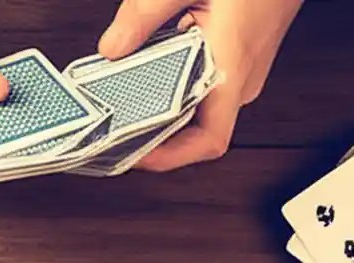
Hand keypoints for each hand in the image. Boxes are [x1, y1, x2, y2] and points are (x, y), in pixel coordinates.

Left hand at [98, 0, 301, 171]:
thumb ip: (146, 13)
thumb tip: (112, 47)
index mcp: (232, 67)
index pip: (209, 140)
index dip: (170, 157)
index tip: (134, 154)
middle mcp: (240, 79)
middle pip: (194, 130)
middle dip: (153, 134)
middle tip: (113, 129)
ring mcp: (241, 72)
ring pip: (196, 109)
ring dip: (161, 108)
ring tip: (122, 103)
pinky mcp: (236, 60)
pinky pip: (202, 86)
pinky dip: (172, 86)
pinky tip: (147, 70)